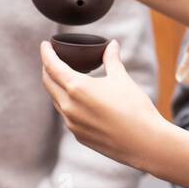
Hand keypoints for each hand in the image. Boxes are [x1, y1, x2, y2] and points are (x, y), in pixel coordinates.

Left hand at [41, 38, 167, 171]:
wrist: (144, 142)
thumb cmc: (134, 109)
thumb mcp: (122, 79)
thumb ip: (112, 60)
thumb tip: (112, 45)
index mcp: (77, 88)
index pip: (52, 67)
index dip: (46, 54)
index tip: (44, 45)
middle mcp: (69, 107)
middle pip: (48, 83)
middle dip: (47, 69)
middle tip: (52, 59)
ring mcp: (72, 124)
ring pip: (56, 100)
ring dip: (57, 87)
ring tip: (64, 79)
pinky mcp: (79, 136)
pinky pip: (66, 116)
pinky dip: (67, 104)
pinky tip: (78, 101)